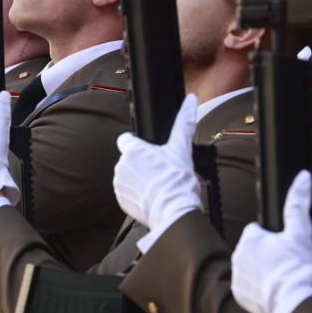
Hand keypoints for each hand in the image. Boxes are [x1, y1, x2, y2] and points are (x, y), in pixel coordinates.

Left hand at [113, 94, 202, 234]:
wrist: (174, 212)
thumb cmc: (178, 181)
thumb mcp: (182, 148)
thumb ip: (184, 122)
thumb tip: (191, 100)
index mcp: (132, 150)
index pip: (126, 139)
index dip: (138, 145)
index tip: (150, 153)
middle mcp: (121, 165)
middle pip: (129, 159)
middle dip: (142, 164)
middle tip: (160, 172)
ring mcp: (119, 184)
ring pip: (128, 176)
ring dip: (139, 179)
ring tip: (157, 185)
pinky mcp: (120, 201)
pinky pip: (127, 193)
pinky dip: (137, 194)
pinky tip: (152, 197)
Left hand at [230, 171, 311, 312]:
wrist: (294, 300)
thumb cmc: (297, 266)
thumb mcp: (301, 231)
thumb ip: (298, 202)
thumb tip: (302, 177)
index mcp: (249, 238)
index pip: (259, 232)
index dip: (275, 239)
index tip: (285, 249)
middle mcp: (237, 256)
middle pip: (255, 250)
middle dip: (268, 255)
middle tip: (286, 264)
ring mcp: (237, 276)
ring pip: (251, 268)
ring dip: (264, 271)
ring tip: (281, 278)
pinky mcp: (239, 294)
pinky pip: (248, 287)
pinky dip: (259, 288)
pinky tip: (273, 290)